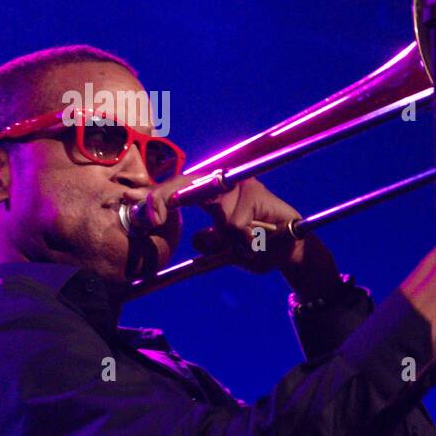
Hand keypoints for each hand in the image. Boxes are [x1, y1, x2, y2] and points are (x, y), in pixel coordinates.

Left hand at [129, 173, 321, 278]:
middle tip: (151, 219)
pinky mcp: (256, 193)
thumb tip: (190, 239)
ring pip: (216, 212)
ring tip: (244, 244)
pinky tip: (255, 242)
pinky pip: (235, 223)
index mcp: (211, 193)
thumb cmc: (256, 247)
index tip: (145, 216)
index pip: (178, 189)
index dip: (158, 198)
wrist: (290, 253)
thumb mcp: (224, 250)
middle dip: (165, 199)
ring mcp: (241, 185)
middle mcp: (225, 183)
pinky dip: (241, 240)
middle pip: (187, 185)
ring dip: (226, 237)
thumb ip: (207, 242)